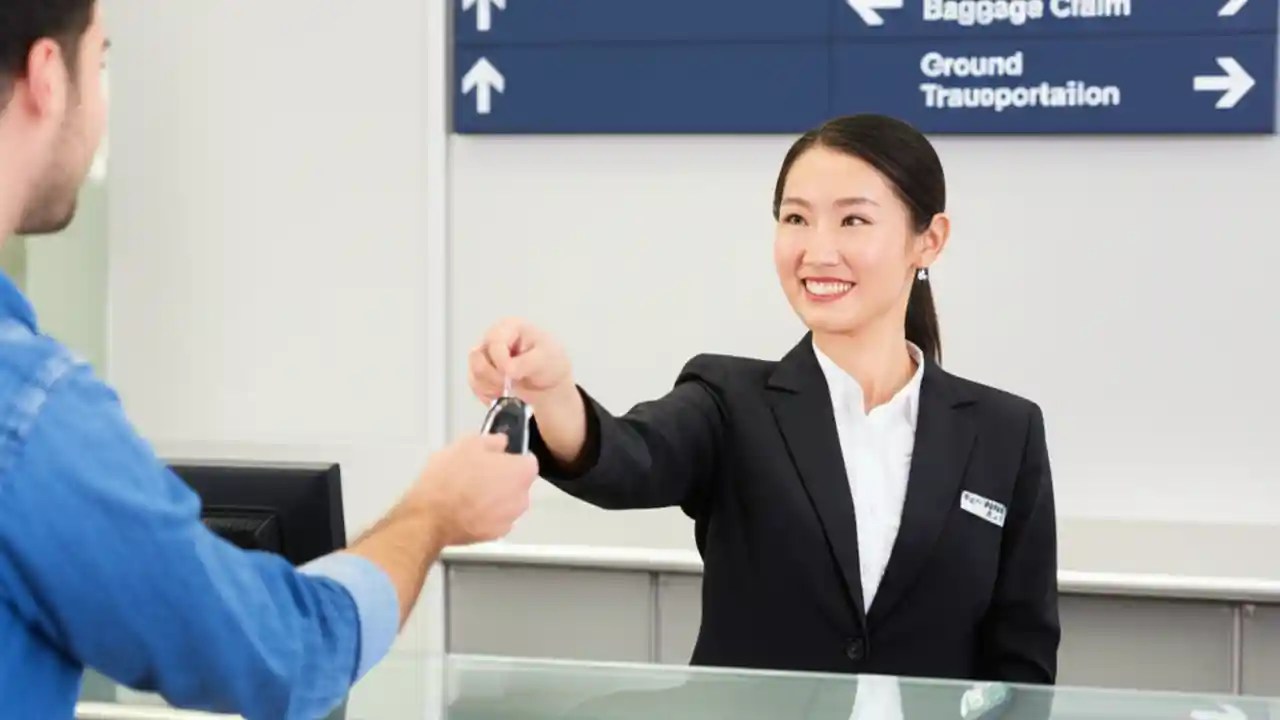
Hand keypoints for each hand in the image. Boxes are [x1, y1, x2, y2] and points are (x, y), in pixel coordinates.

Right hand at [410, 433, 538, 545]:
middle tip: (477, 473)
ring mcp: (510, 519)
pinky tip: (466, 510)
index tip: (496, 457)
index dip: (511, 457)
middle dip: (502, 478)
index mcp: (521, 472)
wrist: (430, 517)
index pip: (527, 460)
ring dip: (494, 498)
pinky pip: (495, 519)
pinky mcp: (495, 535)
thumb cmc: (449, 478)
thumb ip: (492, 440)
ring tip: (468, 492)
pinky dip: (485, 515)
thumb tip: (500, 442)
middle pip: (518, 483)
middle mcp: (522, 497)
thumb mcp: (467, 444)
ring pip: (506, 503)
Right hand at [468, 318, 574, 409]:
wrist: (550, 383)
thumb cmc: (550, 362)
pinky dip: (488, 394)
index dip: (501, 361)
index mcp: (508, 327)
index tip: (513, 374)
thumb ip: (525, 363)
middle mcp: (491, 339)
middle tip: (511, 383)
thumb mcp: (544, 359)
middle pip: (477, 358)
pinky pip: (475, 386)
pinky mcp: (480, 374)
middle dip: (494, 376)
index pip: (494, 342)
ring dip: (491, 386)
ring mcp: (484, 357)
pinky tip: (503, 394)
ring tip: (510, 390)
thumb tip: (507, 370)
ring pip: (474, 374)